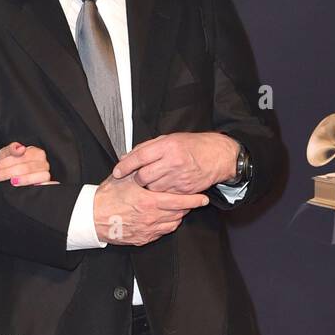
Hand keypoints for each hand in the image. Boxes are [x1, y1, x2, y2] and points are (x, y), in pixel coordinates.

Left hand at [0, 142, 59, 185]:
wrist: (14, 180)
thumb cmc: (11, 165)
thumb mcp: (7, 155)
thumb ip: (10, 149)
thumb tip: (21, 149)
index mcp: (34, 152)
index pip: (21, 156)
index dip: (6, 163)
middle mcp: (42, 162)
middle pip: (26, 166)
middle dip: (8, 171)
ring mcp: (45, 172)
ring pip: (36, 174)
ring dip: (23, 178)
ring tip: (12, 181)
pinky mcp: (46, 183)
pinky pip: (43, 183)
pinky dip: (32, 182)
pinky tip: (23, 185)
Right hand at [94, 173, 208, 245]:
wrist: (92, 218)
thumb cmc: (106, 198)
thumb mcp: (124, 178)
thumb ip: (140, 170)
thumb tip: (152, 161)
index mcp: (148, 201)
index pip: (180, 201)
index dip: (194, 200)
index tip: (202, 197)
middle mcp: (151, 218)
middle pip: (179, 214)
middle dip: (187, 207)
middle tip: (191, 201)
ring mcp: (147, 230)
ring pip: (172, 224)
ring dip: (177, 217)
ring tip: (176, 209)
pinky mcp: (142, 239)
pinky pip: (161, 233)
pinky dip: (166, 226)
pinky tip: (164, 219)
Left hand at [111, 132, 239, 194]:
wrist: (217, 156)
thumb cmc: (193, 146)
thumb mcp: (169, 139)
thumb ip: (147, 148)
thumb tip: (126, 157)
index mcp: (167, 146)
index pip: (139, 157)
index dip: (125, 166)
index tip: (117, 171)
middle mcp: (172, 162)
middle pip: (143, 177)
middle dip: (137, 179)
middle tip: (138, 177)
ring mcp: (179, 178)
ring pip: (152, 188)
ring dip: (149, 187)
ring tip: (155, 179)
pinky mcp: (184, 190)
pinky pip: (165, 195)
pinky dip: (161, 192)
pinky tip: (165, 185)